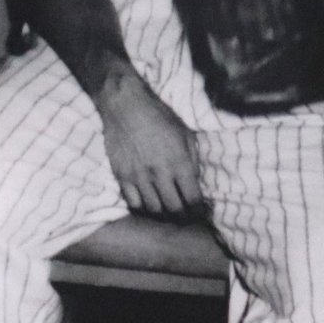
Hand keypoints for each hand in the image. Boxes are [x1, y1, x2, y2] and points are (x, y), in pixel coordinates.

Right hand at [95, 67, 203, 218]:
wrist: (125, 104)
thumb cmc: (159, 115)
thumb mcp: (185, 133)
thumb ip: (193, 160)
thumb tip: (196, 183)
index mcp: (180, 162)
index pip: (193, 199)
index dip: (199, 212)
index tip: (201, 213)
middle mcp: (160, 173)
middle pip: (174, 210)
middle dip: (183, 218)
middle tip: (186, 218)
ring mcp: (139, 176)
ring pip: (154, 210)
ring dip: (164, 215)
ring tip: (168, 213)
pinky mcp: (122, 176)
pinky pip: (133, 203)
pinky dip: (143, 208)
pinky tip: (149, 205)